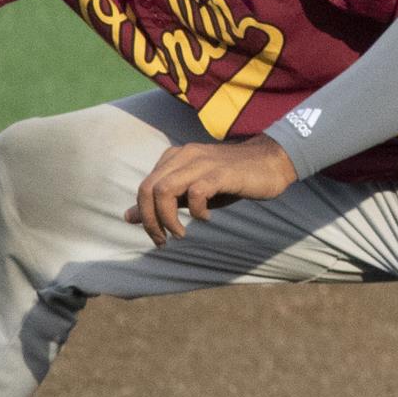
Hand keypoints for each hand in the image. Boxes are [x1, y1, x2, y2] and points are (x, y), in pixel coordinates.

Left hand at [126, 135, 298, 245]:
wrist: (270, 162)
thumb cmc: (229, 179)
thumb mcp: (191, 191)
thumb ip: (162, 201)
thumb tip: (128, 216)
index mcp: (174, 158)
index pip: (144, 188)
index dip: (144, 216)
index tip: (158, 237)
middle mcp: (184, 156)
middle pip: (148, 189)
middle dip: (151, 221)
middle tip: (165, 240)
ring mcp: (202, 162)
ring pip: (165, 190)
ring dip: (167, 218)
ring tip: (181, 233)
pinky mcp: (221, 173)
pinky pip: (196, 192)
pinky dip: (196, 211)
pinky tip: (206, 218)